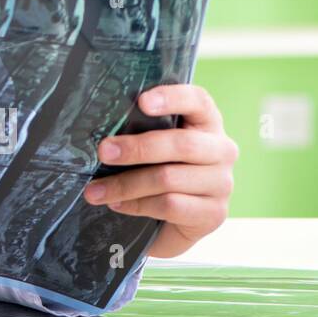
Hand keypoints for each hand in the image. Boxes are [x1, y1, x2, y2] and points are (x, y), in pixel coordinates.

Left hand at [84, 84, 237, 257]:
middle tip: (103, 152)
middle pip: (181, 144)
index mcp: (206, 122)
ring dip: (125, 185)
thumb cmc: (160, 168)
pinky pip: (170, 205)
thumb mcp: (153, 144)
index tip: (142, 101)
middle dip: (136, 148)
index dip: (172, 98)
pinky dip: (137, 205)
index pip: (197, 101)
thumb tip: (105, 137)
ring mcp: (222, 183)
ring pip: (169, 179)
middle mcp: (221, 150)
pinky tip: (118, 204)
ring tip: (96, 190)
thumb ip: (141, 131)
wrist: (177, 218)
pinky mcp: (214, 213)